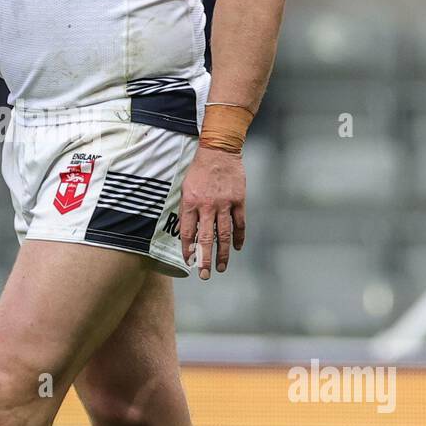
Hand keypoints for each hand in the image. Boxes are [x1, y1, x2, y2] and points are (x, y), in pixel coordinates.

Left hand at [180, 145, 245, 279]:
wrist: (219, 151)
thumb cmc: (199, 170)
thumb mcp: (185, 187)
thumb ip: (187, 209)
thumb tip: (189, 232)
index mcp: (191, 202)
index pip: (187, 232)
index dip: (188, 249)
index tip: (189, 261)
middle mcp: (207, 205)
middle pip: (206, 238)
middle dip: (204, 259)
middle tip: (204, 275)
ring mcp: (224, 204)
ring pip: (224, 234)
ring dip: (222, 253)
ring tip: (220, 267)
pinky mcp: (239, 200)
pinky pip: (239, 223)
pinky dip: (239, 237)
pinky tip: (237, 248)